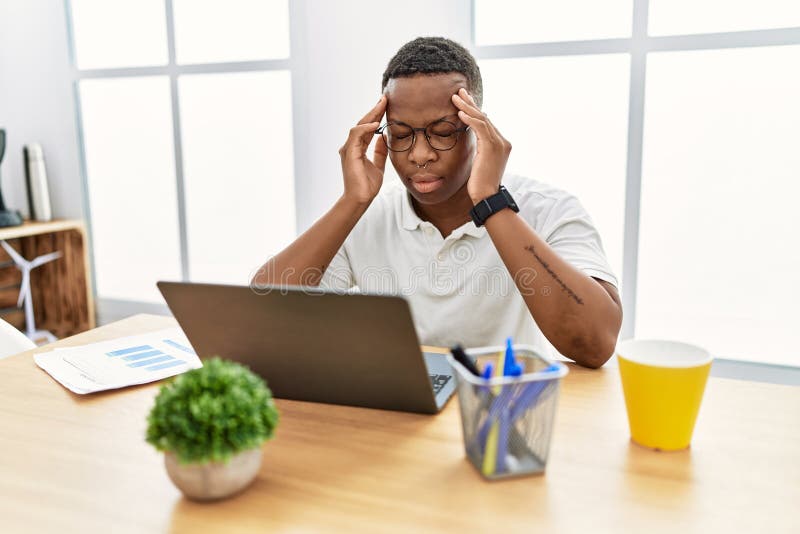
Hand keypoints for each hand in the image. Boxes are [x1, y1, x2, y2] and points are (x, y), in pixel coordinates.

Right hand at [338, 95, 387, 205]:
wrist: (361, 199)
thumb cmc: (368, 185)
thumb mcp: (379, 165)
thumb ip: (380, 151)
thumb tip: (384, 137)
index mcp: (358, 148)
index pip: (368, 127)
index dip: (377, 115)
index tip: (386, 105)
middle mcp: (351, 146)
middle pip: (363, 123)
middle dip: (375, 110)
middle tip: (385, 98)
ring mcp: (349, 149)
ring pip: (359, 126)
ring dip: (371, 115)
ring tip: (382, 105)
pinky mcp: (349, 153)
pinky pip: (356, 135)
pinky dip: (365, 128)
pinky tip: (376, 124)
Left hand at [452, 88, 511, 203]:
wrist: (487, 196)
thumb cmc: (480, 183)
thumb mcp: (480, 162)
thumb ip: (480, 148)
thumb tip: (474, 140)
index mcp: (501, 144)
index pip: (487, 122)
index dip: (475, 110)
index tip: (464, 101)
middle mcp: (502, 141)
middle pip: (485, 117)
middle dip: (471, 103)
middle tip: (459, 92)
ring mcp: (499, 143)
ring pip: (482, 119)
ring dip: (467, 107)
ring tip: (455, 98)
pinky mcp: (492, 147)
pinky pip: (480, 128)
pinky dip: (470, 119)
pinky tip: (460, 113)